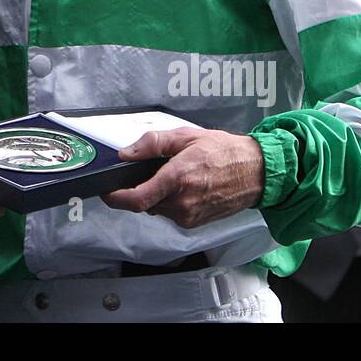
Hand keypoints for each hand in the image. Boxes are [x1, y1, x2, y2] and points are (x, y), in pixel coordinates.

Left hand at [101, 127, 263, 226]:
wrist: (255, 172)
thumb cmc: (223, 151)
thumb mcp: (185, 136)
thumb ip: (152, 144)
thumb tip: (126, 153)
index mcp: (177, 179)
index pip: (137, 199)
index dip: (115, 198)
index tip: (105, 191)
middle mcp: (182, 203)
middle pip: (144, 203)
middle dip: (141, 188)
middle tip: (154, 169)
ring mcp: (189, 216)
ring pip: (157, 208)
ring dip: (157, 194)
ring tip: (176, 174)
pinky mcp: (195, 223)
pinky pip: (171, 213)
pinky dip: (170, 201)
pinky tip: (186, 186)